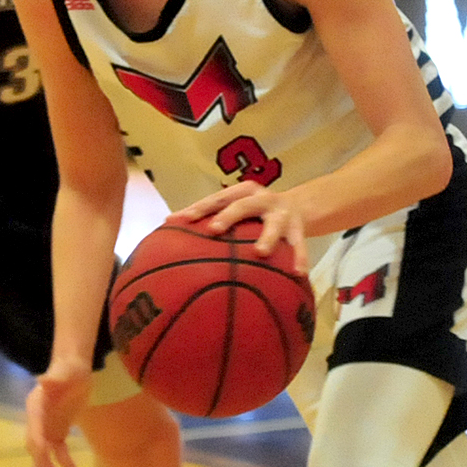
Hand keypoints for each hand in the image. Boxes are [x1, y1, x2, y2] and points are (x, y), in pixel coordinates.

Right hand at [26, 360, 91, 466]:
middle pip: (35, 445)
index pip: (34, 426)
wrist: (74, 369)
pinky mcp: (57, 432)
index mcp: (36, 405)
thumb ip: (55, 377)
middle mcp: (38, 419)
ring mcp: (47, 427)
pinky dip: (66, 466)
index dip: (37, 440)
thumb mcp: (67, 371)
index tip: (42, 453)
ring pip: (44, 454)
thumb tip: (43, 378)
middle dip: (39, 464)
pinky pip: (60, 452)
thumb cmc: (70, 369)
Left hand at [168, 181, 310, 272]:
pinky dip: (299, 258)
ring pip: (274, 225)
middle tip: (214, 230)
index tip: (181, 220)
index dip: (199, 208)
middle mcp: (263, 199)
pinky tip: (297, 274)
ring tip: (260, 252)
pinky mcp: (299, 228)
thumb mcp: (237, 209)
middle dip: (228, 216)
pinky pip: (299, 245)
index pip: (217, 199)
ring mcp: (283, 213)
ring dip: (267, 237)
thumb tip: (167, 228)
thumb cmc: (255, 213)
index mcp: (243, 192)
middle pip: (243, 205)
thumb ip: (210, 219)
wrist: (299, 205)